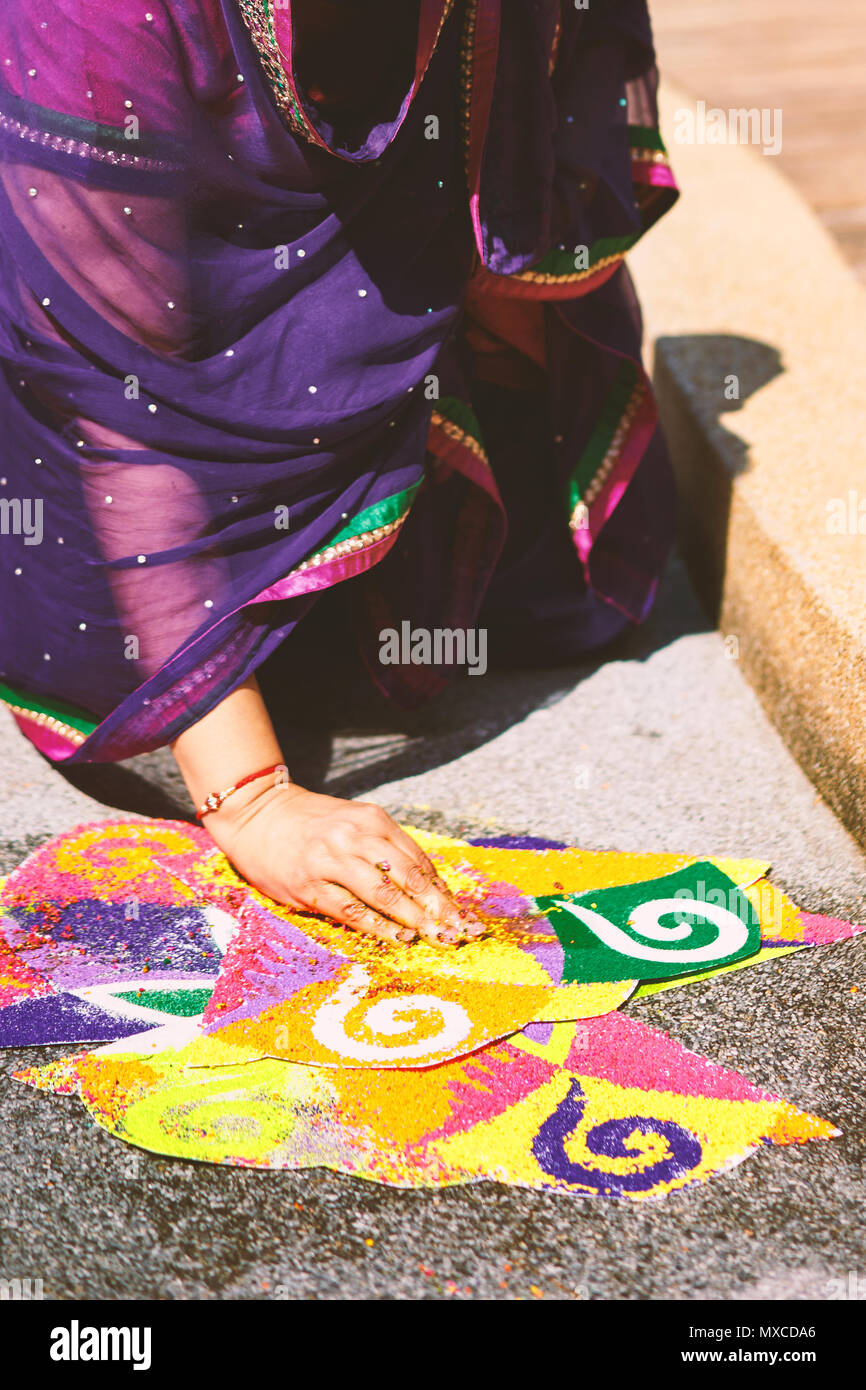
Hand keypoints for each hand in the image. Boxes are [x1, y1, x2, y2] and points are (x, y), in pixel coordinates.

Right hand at [206, 781, 484, 947]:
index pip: (418, 860)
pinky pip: (352, 910)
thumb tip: (426, 889)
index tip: (462, 914)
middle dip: (439, 908)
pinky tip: (399, 938)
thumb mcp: (354, 823)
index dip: (443, 890)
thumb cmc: (313, 824)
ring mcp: (331, 861)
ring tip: (437, 938)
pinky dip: (379, 926)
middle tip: (460, 932)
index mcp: (372, 820)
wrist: (259, 815)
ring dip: (415, 920)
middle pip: (409, 877)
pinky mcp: (310, 885)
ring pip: (384, 894)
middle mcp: (355, 837)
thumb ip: (386, 850)